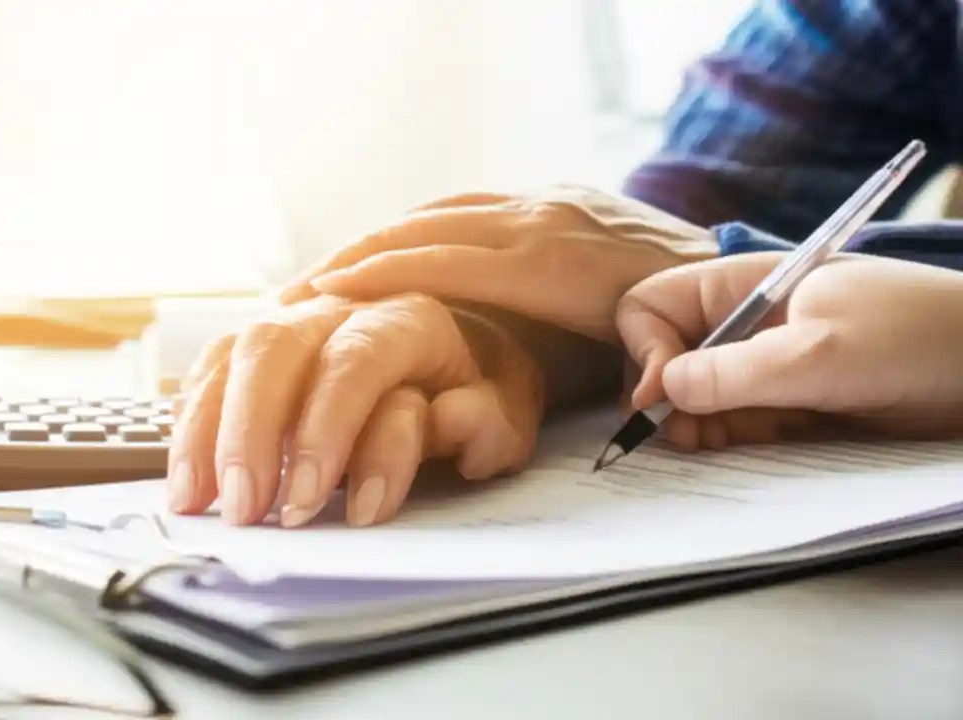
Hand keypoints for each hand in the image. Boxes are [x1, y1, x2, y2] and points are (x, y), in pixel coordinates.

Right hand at [167, 293, 539, 527]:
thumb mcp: (506, 414)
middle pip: (273, 349)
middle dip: (251, 435)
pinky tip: (187, 477)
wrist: (463, 349)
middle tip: (245, 511)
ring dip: (207, 432)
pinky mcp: (258, 345)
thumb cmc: (480, 391)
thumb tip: (445, 421)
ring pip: (232, 355)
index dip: (323, 431)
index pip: (353, 362)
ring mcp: (292, 320)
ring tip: (198, 503)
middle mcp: (341, 308)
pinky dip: (191, 423)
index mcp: (408, 319)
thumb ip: (484, 423)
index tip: (303, 501)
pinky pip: (210, 370)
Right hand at [280, 185, 717, 342]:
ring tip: (327, 269)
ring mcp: (539, 201)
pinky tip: (389, 249)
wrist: (717, 250)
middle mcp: (536, 219)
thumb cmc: (678, 308)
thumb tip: (641, 399)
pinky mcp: (545, 198)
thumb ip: (645, 369)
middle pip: (423, 229)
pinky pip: (463, 208)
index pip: (444, 261)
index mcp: (553, 261)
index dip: (377, 275)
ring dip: (377, 239)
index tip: (320, 289)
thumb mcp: (659, 344)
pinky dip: (416, 228)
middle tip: (297, 285)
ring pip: (437, 213)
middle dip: (355, 254)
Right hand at [616, 253, 962, 448]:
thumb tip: (660, 391)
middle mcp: (745, 323)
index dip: (644, 349)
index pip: (651, 306)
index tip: (661, 396)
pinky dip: (726, 442)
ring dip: (694, 426)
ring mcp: (767, 366)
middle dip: (664, 396)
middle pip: (666, 356)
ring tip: (709, 449)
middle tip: (685, 436)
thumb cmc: (916, 339)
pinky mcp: (792, 404)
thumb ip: (738, 374)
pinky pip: (737, 423)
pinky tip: (736, 454)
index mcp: (742, 285)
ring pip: (698, 397)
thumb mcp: (823, 354)